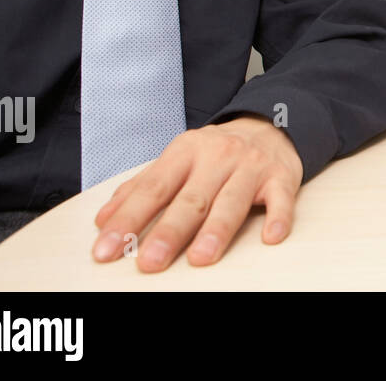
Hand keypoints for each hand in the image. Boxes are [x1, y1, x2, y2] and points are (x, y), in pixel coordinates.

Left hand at [91, 115, 303, 272]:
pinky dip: (278, 218)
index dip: (128, 219)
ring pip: (232, 201)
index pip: (152, 189)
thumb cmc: (217, 151)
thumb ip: (141, 187)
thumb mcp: (177, 160)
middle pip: (191, 199)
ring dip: (216, 230)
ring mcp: (251, 166)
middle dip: (168, 232)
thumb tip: (104, 220)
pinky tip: (270, 237)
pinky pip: (281, 199)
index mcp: (185, 151)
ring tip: (200, 257)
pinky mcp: (281, 177)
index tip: (106, 250)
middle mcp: (218, 156)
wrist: (270, 124)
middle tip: (149, 262)